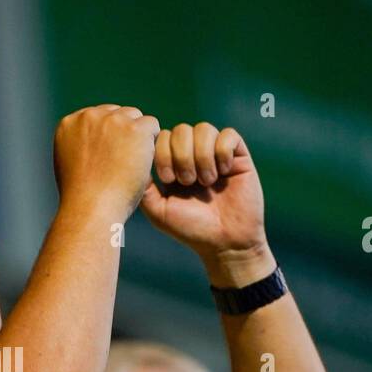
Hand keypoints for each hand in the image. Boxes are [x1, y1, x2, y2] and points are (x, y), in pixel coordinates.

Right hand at [53, 104, 159, 222]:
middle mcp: (89, 116)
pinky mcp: (134, 129)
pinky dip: (151, 144)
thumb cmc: (82, 198)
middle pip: (118, 114)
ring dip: (138, 138)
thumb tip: (96, 139)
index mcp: (69, 123)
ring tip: (130, 166)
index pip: (99, 116)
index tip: (109, 158)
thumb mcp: (69, 165)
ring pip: (136, 118)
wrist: (90, 209)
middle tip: (122, 164)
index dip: (109, 137)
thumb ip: (80, 145)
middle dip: (123, 134)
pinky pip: (151, 126)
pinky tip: (141, 164)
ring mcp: (112, 121)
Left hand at [139, 122, 268, 271]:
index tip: (168, 179)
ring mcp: (216, 153)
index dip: (162, 153)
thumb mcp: (157, 209)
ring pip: (204, 129)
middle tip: (188, 182)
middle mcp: (194, 154)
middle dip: (181, 156)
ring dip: (202, 155)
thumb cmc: (189, 228)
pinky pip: (229, 134)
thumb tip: (133, 160)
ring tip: (206, 181)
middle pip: (181, 130)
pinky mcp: (238, 156)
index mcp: (173, 164)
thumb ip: (143, 185)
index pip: (162, 137)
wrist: (224, 243)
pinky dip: (223, 152)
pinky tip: (224, 171)